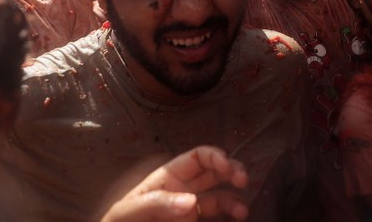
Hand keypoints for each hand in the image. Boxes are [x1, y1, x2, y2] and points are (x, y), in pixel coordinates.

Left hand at [101, 146, 249, 221]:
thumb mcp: (129, 211)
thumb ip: (157, 203)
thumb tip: (192, 201)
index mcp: (168, 177)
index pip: (198, 157)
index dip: (216, 156)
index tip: (229, 167)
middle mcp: (184, 190)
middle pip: (214, 172)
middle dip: (232, 171)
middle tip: (243, 180)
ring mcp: (190, 210)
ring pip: (220, 197)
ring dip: (234, 199)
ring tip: (243, 211)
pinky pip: (216, 217)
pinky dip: (231, 215)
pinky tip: (238, 217)